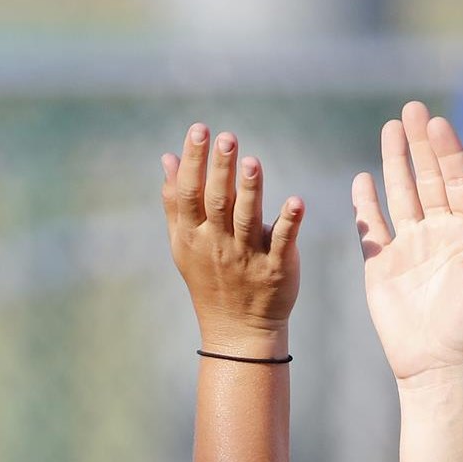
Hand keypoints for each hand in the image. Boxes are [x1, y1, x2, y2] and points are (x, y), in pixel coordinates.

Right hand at [162, 125, 302, 355]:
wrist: (237, 330)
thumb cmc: (209, 279)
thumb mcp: (183, 243)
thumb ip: (175, 201)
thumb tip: (166, 157)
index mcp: (193, 235)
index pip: (190, 192)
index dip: (193, 161)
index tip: (199, 130)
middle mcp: (217, 244)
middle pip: (217, 201)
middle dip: (220, 169)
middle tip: (227, 137)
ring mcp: (246, 257)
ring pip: (247, 219)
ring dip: (250, 190)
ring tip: (253, 162)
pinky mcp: (275, 269)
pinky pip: (281, 243)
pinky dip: (289, 222)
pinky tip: (296, 201)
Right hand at [352, 101, 462, 385]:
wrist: (435, 364)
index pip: (457, 181)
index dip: (448, 151)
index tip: (437, 123)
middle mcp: (440, 233)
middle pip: (428, 179)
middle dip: (420, 144)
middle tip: (411, 109)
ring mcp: (410, 247)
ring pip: (401, 195)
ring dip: (395, 162)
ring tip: (389, 129)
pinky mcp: (382, 265)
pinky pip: (373, 227)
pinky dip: (366, 204)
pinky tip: (363, 178)